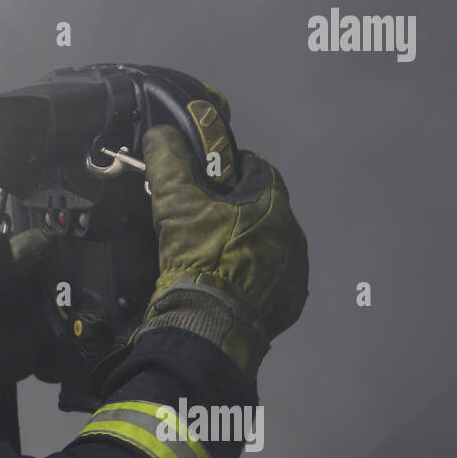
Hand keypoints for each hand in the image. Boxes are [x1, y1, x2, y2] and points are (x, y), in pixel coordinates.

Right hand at [133, 124, 308, 378]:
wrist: (209, 324)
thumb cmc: (197, 257)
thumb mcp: (175, 203)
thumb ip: (168, 161)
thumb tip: (161, 133)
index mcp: (273, 204)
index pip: (259, 169)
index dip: (232, 169)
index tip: (210, 179)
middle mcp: (293, 234)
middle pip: (265, 208)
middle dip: (239, 208)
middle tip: (204, 219)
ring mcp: (294, 271)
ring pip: (270, 244)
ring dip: (248, 243)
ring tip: (214, 255)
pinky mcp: (290, 301)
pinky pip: (272, 279)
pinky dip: (253, 276)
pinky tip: (227, 283)